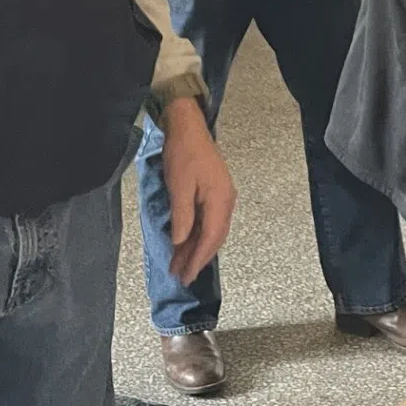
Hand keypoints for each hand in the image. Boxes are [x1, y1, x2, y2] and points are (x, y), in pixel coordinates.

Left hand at [160, 98, 236, 283]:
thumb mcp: (179, 187)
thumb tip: (181, 242)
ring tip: (179, 265)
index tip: (185, 276)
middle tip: (181, 277)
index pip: (211, 238)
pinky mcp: (214, 193)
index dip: (198, 259)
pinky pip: (208, 221)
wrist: (188, 128)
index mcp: (220, 201)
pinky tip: (185, 243)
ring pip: (211, 231)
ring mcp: (222, 197)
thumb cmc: (183, 156)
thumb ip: (182, 216)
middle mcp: (226, 202)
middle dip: (197, 258)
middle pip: (214, 237)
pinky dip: (196, 235)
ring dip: (196, 248)